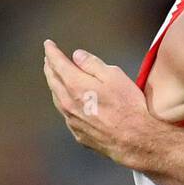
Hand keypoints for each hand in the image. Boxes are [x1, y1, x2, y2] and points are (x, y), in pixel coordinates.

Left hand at [43, 39, 153, 168]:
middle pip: (53, 81)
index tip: (48, 44)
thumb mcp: (114, 76)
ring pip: (57, 99)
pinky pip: (66, 114)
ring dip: (54, 85)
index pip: (57, 64)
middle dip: (49, 67)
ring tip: (55, 78)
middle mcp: (69, 103)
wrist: (135, 140)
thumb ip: (92, 64)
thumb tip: (77, 55)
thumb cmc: (129, 106)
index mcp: (76, 85)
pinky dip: (64, 103)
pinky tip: (69, 102)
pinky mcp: (79, 134)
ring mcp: (72, 120)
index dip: (51, 52)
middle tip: (48, 59)